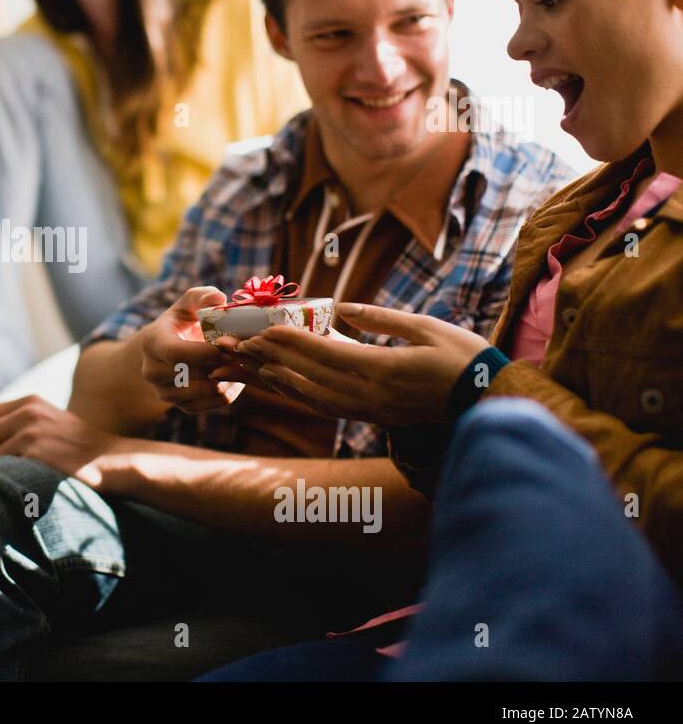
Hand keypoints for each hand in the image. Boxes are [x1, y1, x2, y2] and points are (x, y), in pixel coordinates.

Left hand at [0, 396, 117, 487]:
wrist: (111, 461)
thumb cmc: (79, 450)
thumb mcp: (50, 424)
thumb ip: (22, 424)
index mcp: (31, 401)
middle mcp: (29, 409)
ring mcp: (32, 428)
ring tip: (3, 480)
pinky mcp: (37, 448)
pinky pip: (2, 464)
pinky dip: (3, 475)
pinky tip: (15, 483)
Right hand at [135, 287, 254, 414]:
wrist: (165, 353)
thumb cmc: (182, 322)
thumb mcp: (189, 304)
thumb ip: (202, 297)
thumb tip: (218, 299)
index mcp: (152, 343)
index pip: (176, 354)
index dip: (206, 352)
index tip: (228, 343)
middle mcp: (153, 372)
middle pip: (195, 374)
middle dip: (223, 363)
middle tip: (243, 351)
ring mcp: (166, 392)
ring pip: (208, 391)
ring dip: (229, 376)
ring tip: (238, 360)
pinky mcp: (183, 406)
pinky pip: (216, 403)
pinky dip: (231, 389)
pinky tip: (233, 373)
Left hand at [235, 303, 489, 426]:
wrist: (487, 401)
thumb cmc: (463, 357)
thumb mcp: (425, 327)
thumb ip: (380, 319)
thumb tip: (341, 307)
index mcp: (383, 370)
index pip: (325, 354)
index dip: (290, 342)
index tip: (263, 330)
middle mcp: (370, 395)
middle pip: (308, 376)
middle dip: (270, 360)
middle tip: (237, 347)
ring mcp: (369, 410)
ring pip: (311, 396)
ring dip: (276, 380)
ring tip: (247, 367)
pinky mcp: (372, 416)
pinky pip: (326, 407)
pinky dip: (298, 395)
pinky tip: (281, 385)